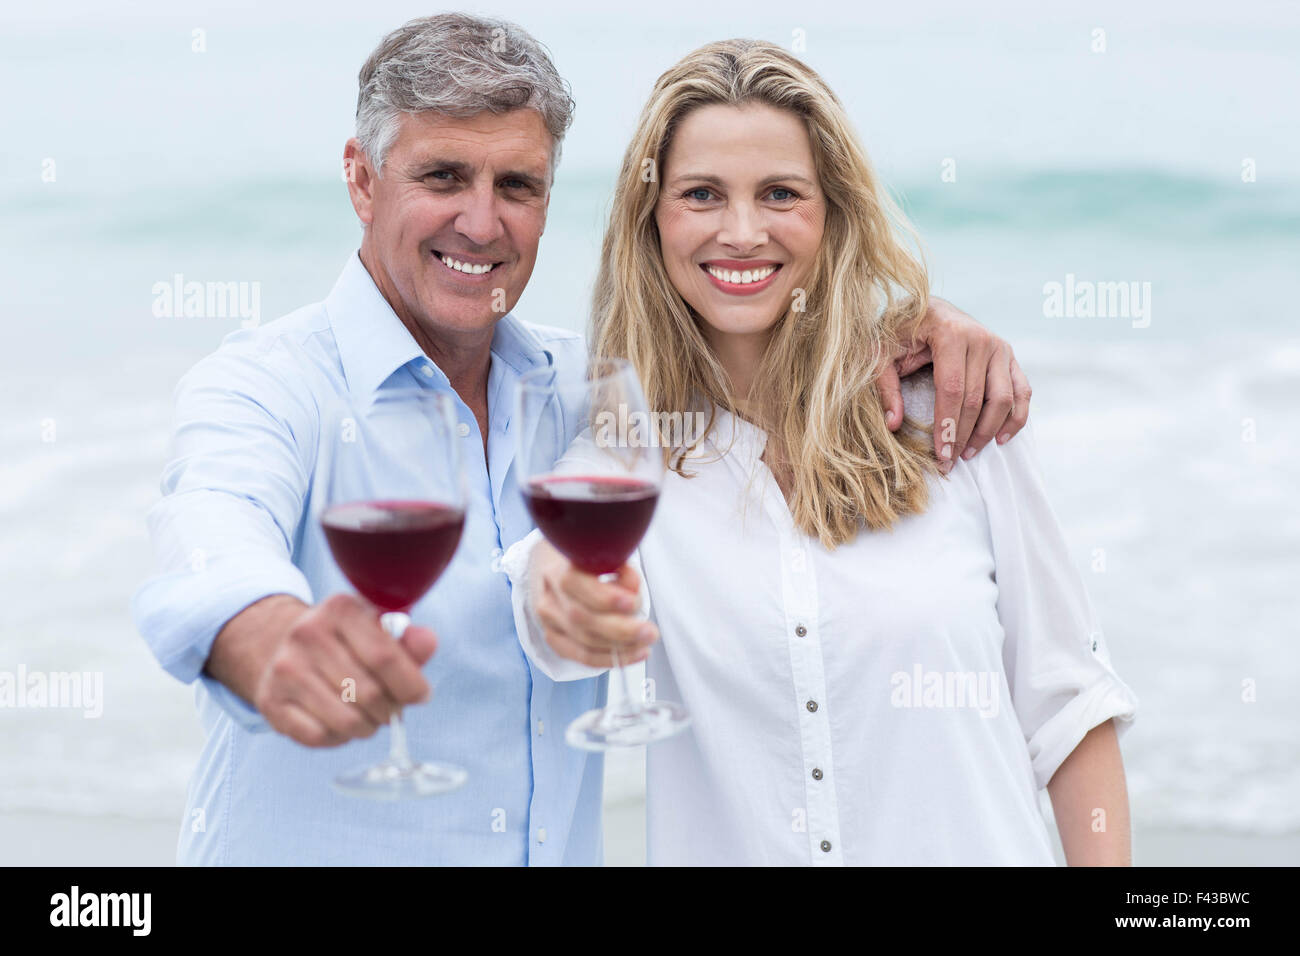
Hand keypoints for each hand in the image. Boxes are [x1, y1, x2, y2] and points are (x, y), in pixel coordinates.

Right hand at [206, 592, 437, 747]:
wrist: (285, 647)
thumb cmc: (347, 643)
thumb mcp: (380, 631)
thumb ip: (409, 641)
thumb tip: (428, 643)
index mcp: (341, 608)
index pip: (385, 657)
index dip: (411, 685)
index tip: (421, 696)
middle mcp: (307, 633)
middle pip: (368, 692)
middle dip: (390, 710)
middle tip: (392, 709)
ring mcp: (284, 668)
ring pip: (346, 720)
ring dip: (368, 727)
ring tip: (370, 716)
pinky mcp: (270, 701)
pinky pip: (319, 736)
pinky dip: (339, 738)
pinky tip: (340, 722)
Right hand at [531, 540, 658, 667]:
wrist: (562, 575)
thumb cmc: (591, 569)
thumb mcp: (607, 562)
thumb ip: (622, 574)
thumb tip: (632, 591)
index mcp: (560, 569)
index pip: (577, 585)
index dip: (604, 597)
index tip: (632, 603)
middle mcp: (550, 596)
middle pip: (581, 619)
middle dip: (620, 629)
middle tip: (649, 632)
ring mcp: (550, 622)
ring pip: (584, 641)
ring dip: (620, 647)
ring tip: (645, 643)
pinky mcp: (555, 640)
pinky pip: (583, 657)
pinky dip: (610, 659)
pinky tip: (632, 655)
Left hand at [878, 297, 1030, 471]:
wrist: (926, 306)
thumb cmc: (899, 330)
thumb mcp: (879, 352)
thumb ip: (885, 386)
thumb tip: (894, 424)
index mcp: (950, 333)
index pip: (952, 390)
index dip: (947, 426)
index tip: (941, 456)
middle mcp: (981, 338)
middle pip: (977, 399)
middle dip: (963, 436)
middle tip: (950, 463)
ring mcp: (999, 346)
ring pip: (1003, 398)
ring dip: (988, 431)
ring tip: (968, 453)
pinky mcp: (1009, 354)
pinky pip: (1022, 390)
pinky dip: (1016, 417)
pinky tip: (1001, 438)